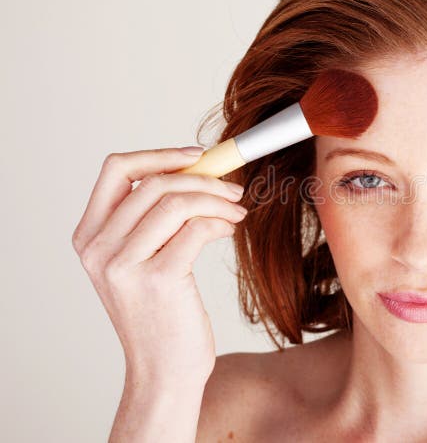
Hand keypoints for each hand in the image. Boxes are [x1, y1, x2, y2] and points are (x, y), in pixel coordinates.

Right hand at [72, 146, 247, 386]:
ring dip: (217, 200)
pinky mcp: (157, 279)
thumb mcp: (142, 261)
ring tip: (237, 212)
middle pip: (154, 183)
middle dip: (204, 179)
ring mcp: (123, 265)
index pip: (116, 170)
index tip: (197, 157)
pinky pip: (196, 228)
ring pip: (177, 202)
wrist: (164, 372)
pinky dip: (221, 221)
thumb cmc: (161, 314)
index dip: (160, 155)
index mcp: (89, 237)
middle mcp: (98, 249)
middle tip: (234, 190)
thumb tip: (194, 171)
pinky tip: (229, 230)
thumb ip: (152, 219)